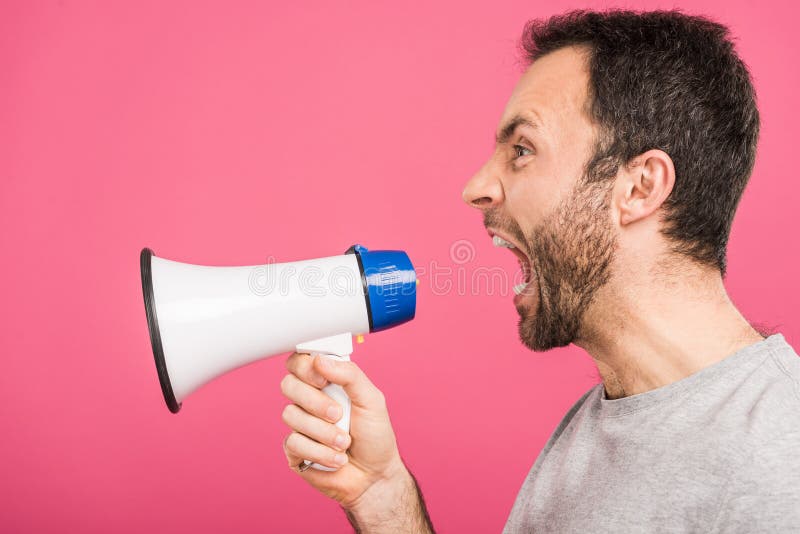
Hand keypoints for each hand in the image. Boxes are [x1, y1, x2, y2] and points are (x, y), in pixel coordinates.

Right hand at [280, 352, 405, 507]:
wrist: (375, 476)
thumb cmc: (375, 436)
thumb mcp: (372, 399)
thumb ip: (350, 375)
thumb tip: (320, 360)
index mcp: (326, 382)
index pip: (300, 362)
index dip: (305, 366)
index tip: (322, 379)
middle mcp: (309, 400)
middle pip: (288, 384)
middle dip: (315, 402)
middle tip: (338, 414)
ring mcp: (300, 425)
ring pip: (291, 415)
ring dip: (323, 432)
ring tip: (345, 443)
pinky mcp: (294, 450)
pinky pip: (293, 442)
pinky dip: (320, 452)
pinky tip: (337, 458)